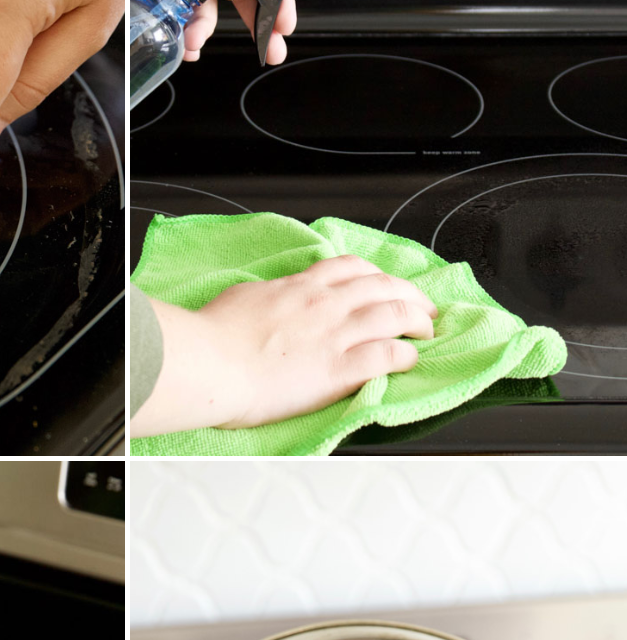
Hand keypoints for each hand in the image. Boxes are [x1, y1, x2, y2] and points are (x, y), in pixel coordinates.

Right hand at [130, 255, 436, 436]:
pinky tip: (411, 360)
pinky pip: (388, 356)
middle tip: (422, 305)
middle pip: (383, 287)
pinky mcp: (339, 370)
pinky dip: (406, 355)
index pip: (350, 268)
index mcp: (300, 287)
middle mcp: (325, 305)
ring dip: (418, 321)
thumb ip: (268, 296)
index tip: (385, 284)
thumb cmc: (214, 335)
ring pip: (394, 315)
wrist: (211, 364)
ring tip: (427, 330)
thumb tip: (271, 297)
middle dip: (410, 294)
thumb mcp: (243, 297)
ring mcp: (335, 335)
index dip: (376, 275)